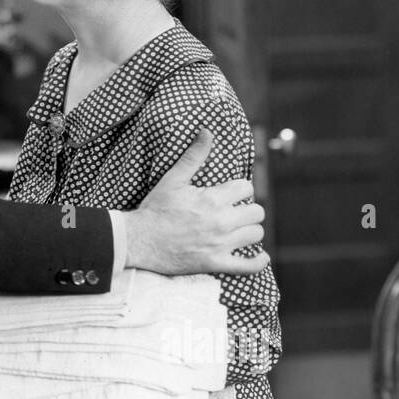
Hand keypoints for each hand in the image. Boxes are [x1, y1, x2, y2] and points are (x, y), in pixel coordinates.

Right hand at [121, 129, 269, 274]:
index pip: (246, 188)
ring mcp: (219, 244)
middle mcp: (220, 222)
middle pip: (256, 212)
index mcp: (212, 199)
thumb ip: (194, 156)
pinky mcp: (215, 263)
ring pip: (256, 235)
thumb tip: (207, 131)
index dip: (240, 189)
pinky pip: (248, 266)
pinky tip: (259, 257)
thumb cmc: (154, 209)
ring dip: (250, 231)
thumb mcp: (173, 179)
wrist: (138, 240)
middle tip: (235, 212)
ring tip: (239, 230)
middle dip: (247, 209)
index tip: (231, 194)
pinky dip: (258, 262)